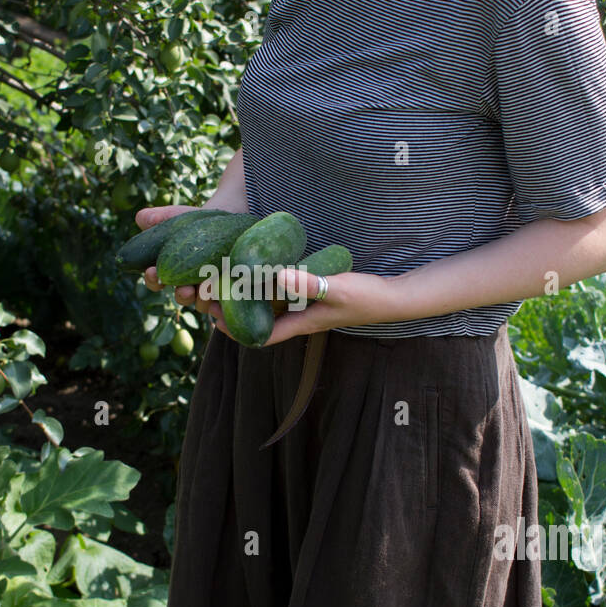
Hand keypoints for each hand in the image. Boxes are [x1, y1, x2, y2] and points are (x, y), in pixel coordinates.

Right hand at [136, 204, 221, 316]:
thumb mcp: (177, 217)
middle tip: (186, 289)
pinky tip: (225, 303)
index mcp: (170, 272)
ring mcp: (209, 292)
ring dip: (204, 299)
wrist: (230, 223)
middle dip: (182, 294)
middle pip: (182, 297)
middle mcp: (188, 286)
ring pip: (203, 303)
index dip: (152, 279)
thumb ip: (159, 218)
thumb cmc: (196, 223)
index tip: (152, 271)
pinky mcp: (229, 293)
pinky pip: (224, 306)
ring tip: (210, 287)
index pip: (156, 281)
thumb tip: (141, 218)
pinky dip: (223, 308)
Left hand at [210, 268, 395, 346]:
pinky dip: (268, 287)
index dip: (236, 331)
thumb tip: (278, 278)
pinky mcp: (314, 297)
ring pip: (270, 308)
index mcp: (302, 323)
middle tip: (213, 295)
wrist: (392, 297)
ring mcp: (307, 309)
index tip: (214, 319)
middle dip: (236, 312)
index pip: (262, 335)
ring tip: (227, 282)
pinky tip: (260, 271)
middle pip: (261, 321)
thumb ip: (310, 284)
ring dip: (249, 299)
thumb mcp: (338, 289)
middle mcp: (301, 318)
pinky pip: (284, 296)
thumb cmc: (367, 298)